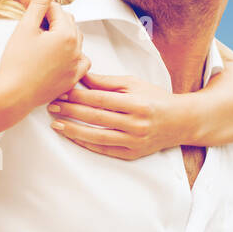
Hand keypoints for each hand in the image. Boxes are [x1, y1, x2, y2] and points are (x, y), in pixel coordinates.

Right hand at [0, 0, 90, 111]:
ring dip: (60, 36)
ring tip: (40, 39)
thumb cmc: (17, 61)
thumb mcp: (26, 27)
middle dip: (50, 19)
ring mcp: (77, 66)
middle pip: (67, 24)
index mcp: (67, 35)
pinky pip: (79, 61)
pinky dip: (70, 55)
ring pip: (74, 41)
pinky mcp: (73, 80)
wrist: (14, 95)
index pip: (56, 10)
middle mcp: (77, 50)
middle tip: (29, 22)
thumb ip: (40, 2)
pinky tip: (56, 55)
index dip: (38, 4)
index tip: (23, 3)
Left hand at [46, 72, 184, 159]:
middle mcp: (137, 124)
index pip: (101, 99)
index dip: (79, 96)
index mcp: (138, 104)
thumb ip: (108, 82)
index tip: (62, 91)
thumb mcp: (135, 85)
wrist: (180, 122)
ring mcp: (135, 141)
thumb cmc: (156, 100)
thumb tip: (82, 77)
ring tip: (56, 124)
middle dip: (71, 111)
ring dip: (73, 130)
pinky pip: (104, 150)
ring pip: (97, 137)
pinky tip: (72, 136)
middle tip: (52, 106)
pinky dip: (86, 144)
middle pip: (96, 117)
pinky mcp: (133, 154)